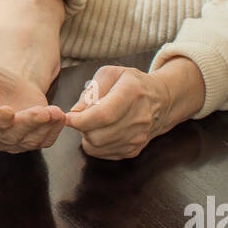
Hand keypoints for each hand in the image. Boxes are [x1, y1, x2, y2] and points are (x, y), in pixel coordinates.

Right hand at [0, 64, 65, 152]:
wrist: (13, 84)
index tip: (7, 112)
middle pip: (12, 135)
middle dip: (28, 123)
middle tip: (41, 111)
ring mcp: (15, 142)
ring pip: (30, 139)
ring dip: (44, 127)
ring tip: (55, 112)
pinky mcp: (33, 140)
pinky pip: (45, 140)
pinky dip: (54, 130)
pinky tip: (60, 116)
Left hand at [62, 65, 176, 159]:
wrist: (161, 100)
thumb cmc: (131, 83)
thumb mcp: (111, 74)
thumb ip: (91, 91)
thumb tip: (76, 112)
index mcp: (132, 92)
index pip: (103, 114)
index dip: (80, 120)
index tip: (67, 118)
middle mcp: (139, 117)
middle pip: (98, 135)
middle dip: (82, 128)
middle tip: (82, 117)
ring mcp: (139, 136)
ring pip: (99, 146)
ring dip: (88, 136)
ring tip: (92, 122)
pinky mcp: (135, 149)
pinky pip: (105, 153)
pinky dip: (96, 145)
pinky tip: (101, 131)